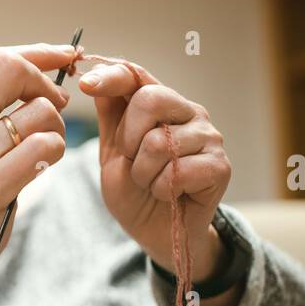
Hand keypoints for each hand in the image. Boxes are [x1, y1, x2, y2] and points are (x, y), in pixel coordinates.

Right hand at [0, 43, 75, 264]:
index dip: (39, 53)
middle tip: (58, 105)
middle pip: (13, 69)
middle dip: (47, 81)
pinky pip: (46, 147)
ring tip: (44, 151)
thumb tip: (41, 70)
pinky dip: (56, 153)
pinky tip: (43, 169)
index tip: (67, 56)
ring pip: (41, 111)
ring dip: (56, 129)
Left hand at [78, 58, 230, 279]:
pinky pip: (177, 171)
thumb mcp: (112, 153)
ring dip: (144, 174)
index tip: (84, 85)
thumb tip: (96, 72)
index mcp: (162, 104)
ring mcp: (209, 137)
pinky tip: (170, 195)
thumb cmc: (136, 192)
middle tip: (133, 162)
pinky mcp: (220, 166)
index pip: (137, 75)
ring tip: (152, 183)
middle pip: (150, 100)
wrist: (155, 233)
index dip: (111, 76)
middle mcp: (189, 113)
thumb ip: (110, 116)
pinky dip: (162, 189)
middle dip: (128, 139)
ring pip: (160, 143)